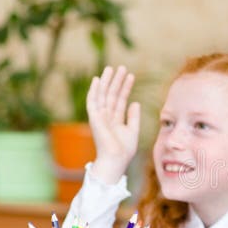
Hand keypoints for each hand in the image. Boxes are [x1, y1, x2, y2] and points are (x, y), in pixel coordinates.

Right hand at [87, 65, 140, 184]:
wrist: (116, 160)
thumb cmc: (124, 150)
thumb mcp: (133, 130)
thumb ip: (133, 116)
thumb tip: (135, 102)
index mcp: (115, 120)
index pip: (120, 99)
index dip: (126, 87)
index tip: (131, 76)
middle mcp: (106, 117)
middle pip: (112, 94)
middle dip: (117, 81)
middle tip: (122, 67)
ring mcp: (99, 117)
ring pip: (103, 95)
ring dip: (107, 81)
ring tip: (113, 68)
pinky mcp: (94, 118)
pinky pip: (92, 101)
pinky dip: (94, 90)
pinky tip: (98, 80)